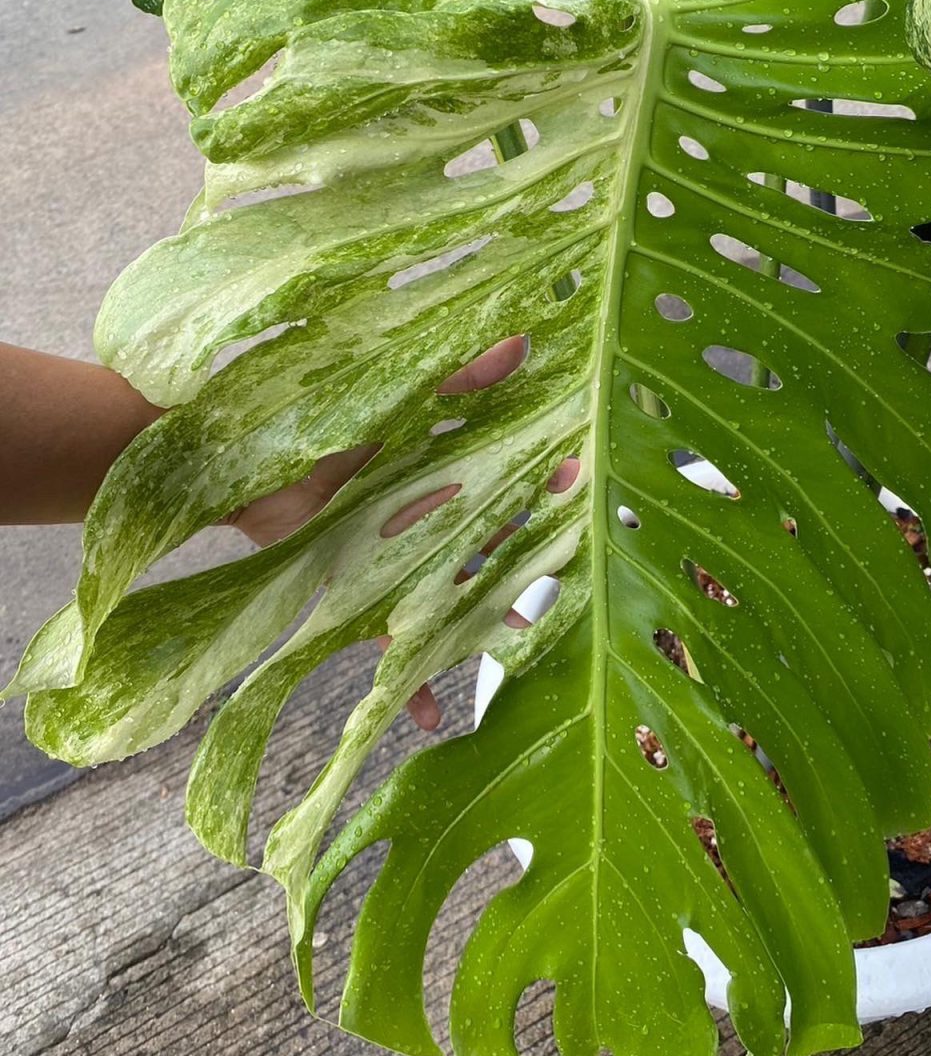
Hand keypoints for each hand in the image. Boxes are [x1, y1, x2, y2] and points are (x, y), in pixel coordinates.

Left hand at [228, 335, 534, 730]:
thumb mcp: (390, 390)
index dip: (547, 476)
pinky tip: (429, 715)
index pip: (508, 462)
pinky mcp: (355, 587)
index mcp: (434, 450)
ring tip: (519, 643)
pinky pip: (388, 637)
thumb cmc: (306, 410)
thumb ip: (454, 376)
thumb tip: (522, 340)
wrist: (221, 457)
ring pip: (450, 588)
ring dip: (483, 616)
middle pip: (488, 533)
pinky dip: (407, 677)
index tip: (585, 486)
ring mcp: (390, 547)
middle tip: (570, 579)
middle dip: (528, 557)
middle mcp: (420, 501)